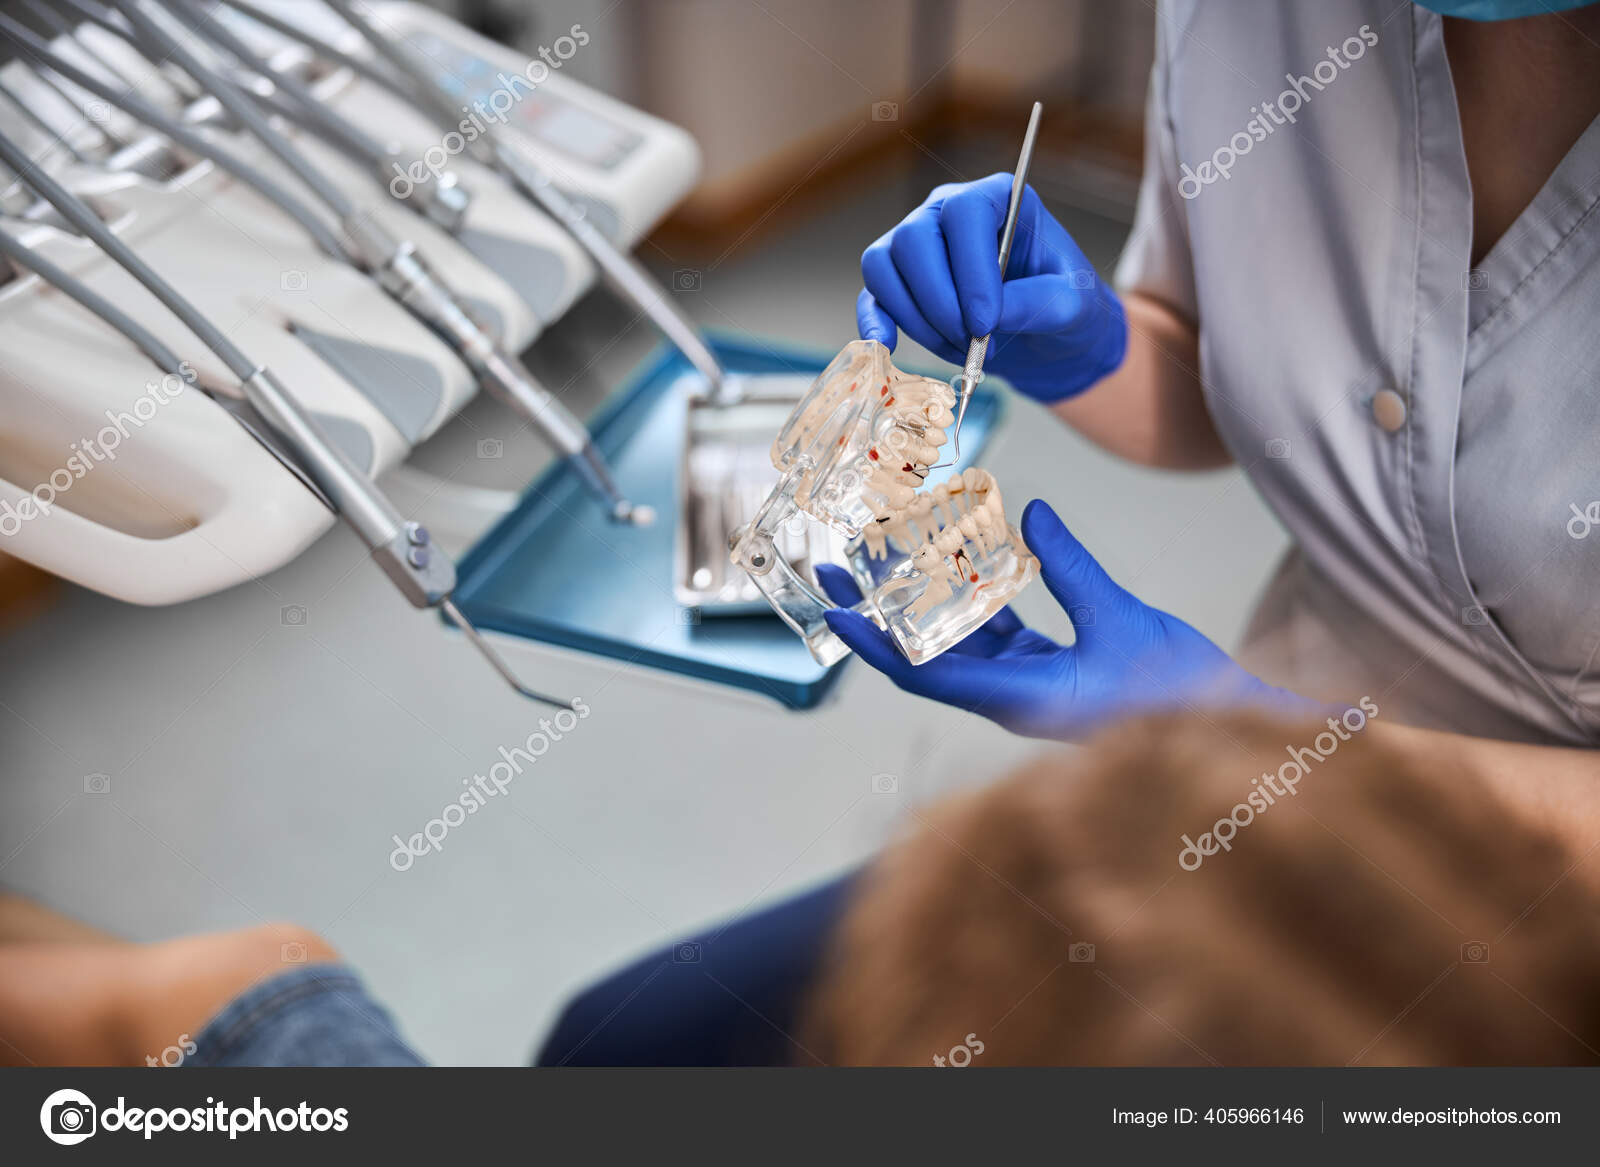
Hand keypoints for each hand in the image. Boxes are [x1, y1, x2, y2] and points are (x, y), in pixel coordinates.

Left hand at [818, 501, 1310, 740]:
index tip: (837, 609)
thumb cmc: (1180, 692)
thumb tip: (1033, 515)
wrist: (1230, 730)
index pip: (925, 674)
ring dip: (923, 606)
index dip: (875, 643)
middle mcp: (1014, 701)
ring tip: (889, 558)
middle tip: (841, 571)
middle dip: (880, 615)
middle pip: (926, 658)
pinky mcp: (1049, 678)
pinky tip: (967, 560)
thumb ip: (1072, 567)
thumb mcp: (1121, 617)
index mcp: (1022, 699)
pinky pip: (997, 641)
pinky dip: (978, 604)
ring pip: (959, 646)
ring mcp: (1029, 691)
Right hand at [857, 173, 1127, 402]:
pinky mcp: (899, 284)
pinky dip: (875, 322)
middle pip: (914, 239)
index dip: (970, 269)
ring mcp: (917, 246)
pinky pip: (872, 295)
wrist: (1048, 336)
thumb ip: (1039, 303)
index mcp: (998, 199)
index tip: (987, 321)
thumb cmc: (1065, 306)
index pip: (965, 213)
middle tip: (973, 342)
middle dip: (940, 302)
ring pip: (885, 267)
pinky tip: (888, 346)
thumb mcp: (1073, 305)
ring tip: (962, 349)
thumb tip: (988, 314)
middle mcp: (947, 211)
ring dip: (917, 319)